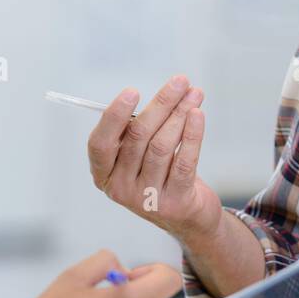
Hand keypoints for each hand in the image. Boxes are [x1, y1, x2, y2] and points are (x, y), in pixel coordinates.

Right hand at [86, 75, 223, 243]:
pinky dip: (193, 135)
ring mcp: (147, 198)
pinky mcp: (175, 202)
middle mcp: (120, 188)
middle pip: (138, 137)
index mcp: (104, 173)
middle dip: (161, 104)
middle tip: (179, 82)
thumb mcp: (139, 156)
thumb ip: (139, 130)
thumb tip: (165, 94)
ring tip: (195, 94)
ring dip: (180, 114)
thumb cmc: (160, 175)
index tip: (132, 91)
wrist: (186, 216)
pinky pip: (184, 162)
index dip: (114, 116)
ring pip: (162, 146)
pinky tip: (198, 115)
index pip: (100, 144)